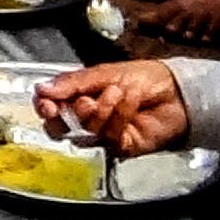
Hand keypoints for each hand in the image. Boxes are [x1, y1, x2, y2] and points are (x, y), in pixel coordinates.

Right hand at [34, 60, 190, 156]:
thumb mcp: (104, 72)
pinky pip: (109, 136)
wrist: (178, 91)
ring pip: (86, 129)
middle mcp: (87, 116)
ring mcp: (103, 133)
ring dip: (102, 107)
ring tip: (117, 92)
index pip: (51, 105)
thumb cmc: (146, 78)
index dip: (44, 106)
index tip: (47, 102)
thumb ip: (72, 82)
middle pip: (59, 127)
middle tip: (78, 103)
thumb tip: (42, 89)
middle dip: (64, 116)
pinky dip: (119, 114)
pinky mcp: (121, 146)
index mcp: (79, 95)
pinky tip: (129, 100)